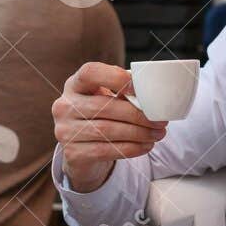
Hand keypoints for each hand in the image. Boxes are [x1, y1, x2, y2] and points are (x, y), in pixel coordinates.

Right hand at [52, 62, 167, 191]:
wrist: (82, 152)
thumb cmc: (100, 118)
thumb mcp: (105, 99)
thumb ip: (123, 92)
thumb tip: (152, 95)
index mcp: (74, 85)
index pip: (89, 73)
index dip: (114, 77)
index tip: (137, 88)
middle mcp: (65, 106)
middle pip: (104, 106)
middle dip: (137, 114)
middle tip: (160, 120)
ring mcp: (65, 131)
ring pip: (107, 130)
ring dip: (138, 133)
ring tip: (157, 134)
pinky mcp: (72, 153)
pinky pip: (106, 150)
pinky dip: (131, 148)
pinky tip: (145, 146)